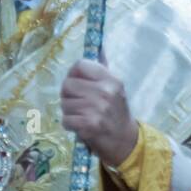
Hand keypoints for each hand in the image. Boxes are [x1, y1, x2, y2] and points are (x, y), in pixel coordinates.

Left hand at [60, 53, 139, 167]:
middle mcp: (104, 91)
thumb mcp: (114, 88)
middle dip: (68, 96)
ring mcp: (97, 108)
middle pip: (67, 84)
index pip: (80, 65)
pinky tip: (81, 127)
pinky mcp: (89, 125)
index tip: (77, 84)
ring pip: (64, 103)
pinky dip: (70, 125)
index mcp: (110, 79)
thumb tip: (99, 47)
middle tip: (79, 104)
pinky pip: (66, 120)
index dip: (73, 74)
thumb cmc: (116, 113)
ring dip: (69, 112)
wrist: (125, 142)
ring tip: (82, 116)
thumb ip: (102, 69)